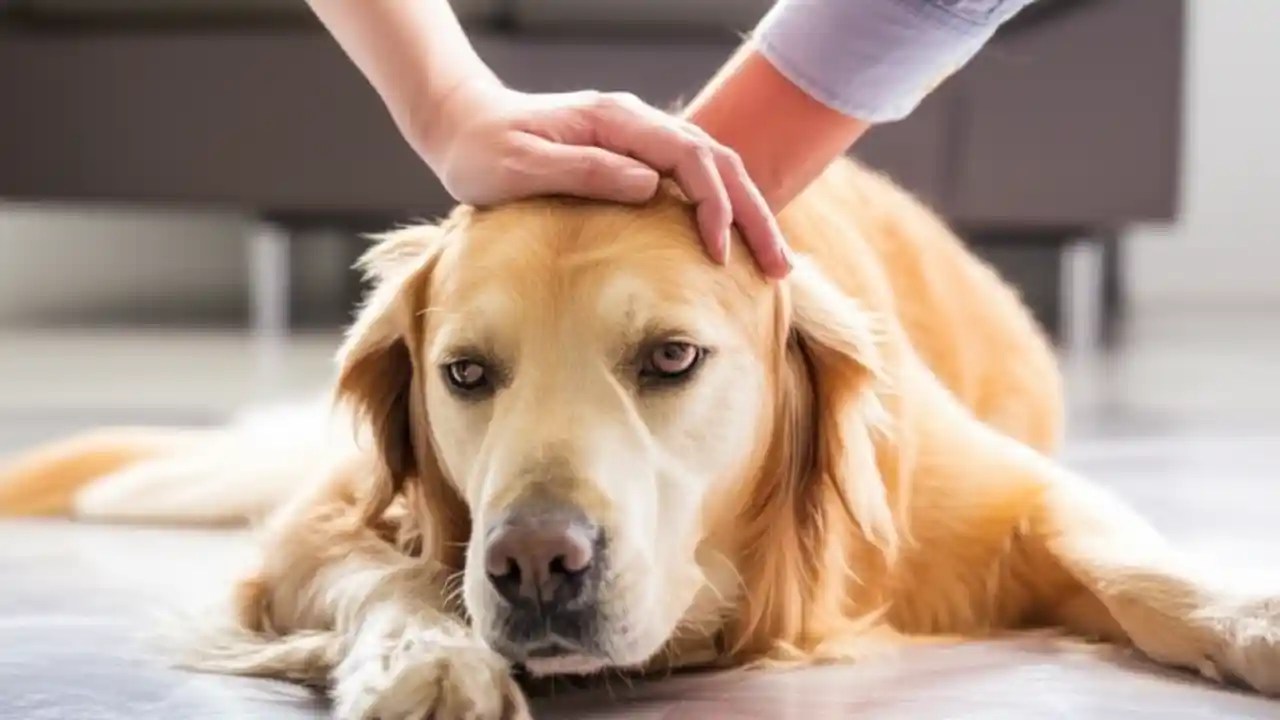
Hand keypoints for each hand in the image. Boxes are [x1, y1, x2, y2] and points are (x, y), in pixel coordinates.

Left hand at [413, 82, 789, 277]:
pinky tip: (736, 244)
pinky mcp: (634, 159)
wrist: (463, 127)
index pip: (688, 157)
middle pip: (716, 162)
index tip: (720, 251)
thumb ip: (584, 171)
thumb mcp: (522, 165)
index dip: (712, 204)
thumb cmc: (483, 150)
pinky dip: (723, 210)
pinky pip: (693, 182)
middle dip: (753, 213)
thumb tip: (649, 186)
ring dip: (747, 213)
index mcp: (615, 120)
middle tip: (780, 265)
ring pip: (713, 171)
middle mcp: (636, 124)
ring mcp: (639, 140)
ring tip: (774, 261)